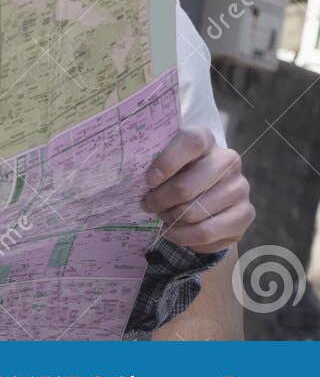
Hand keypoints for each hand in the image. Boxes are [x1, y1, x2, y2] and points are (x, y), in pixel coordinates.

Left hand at [142, 126, 253, 253]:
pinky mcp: (246, 214)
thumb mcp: (163, 161)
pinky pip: (207, 232)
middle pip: (188, 185)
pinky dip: (184, 237)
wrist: (206, 193)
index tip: (148, 180)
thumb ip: (151, 162)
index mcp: (205, 139)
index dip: (167, 161)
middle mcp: (228, 160)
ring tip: (162, 217)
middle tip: (147, 205)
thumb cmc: (175, 172)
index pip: (191, 142)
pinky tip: (173, 232)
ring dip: (171, 219)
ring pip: (196, 211)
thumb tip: (130, 176)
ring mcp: (240, 188)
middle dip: (161, 200)